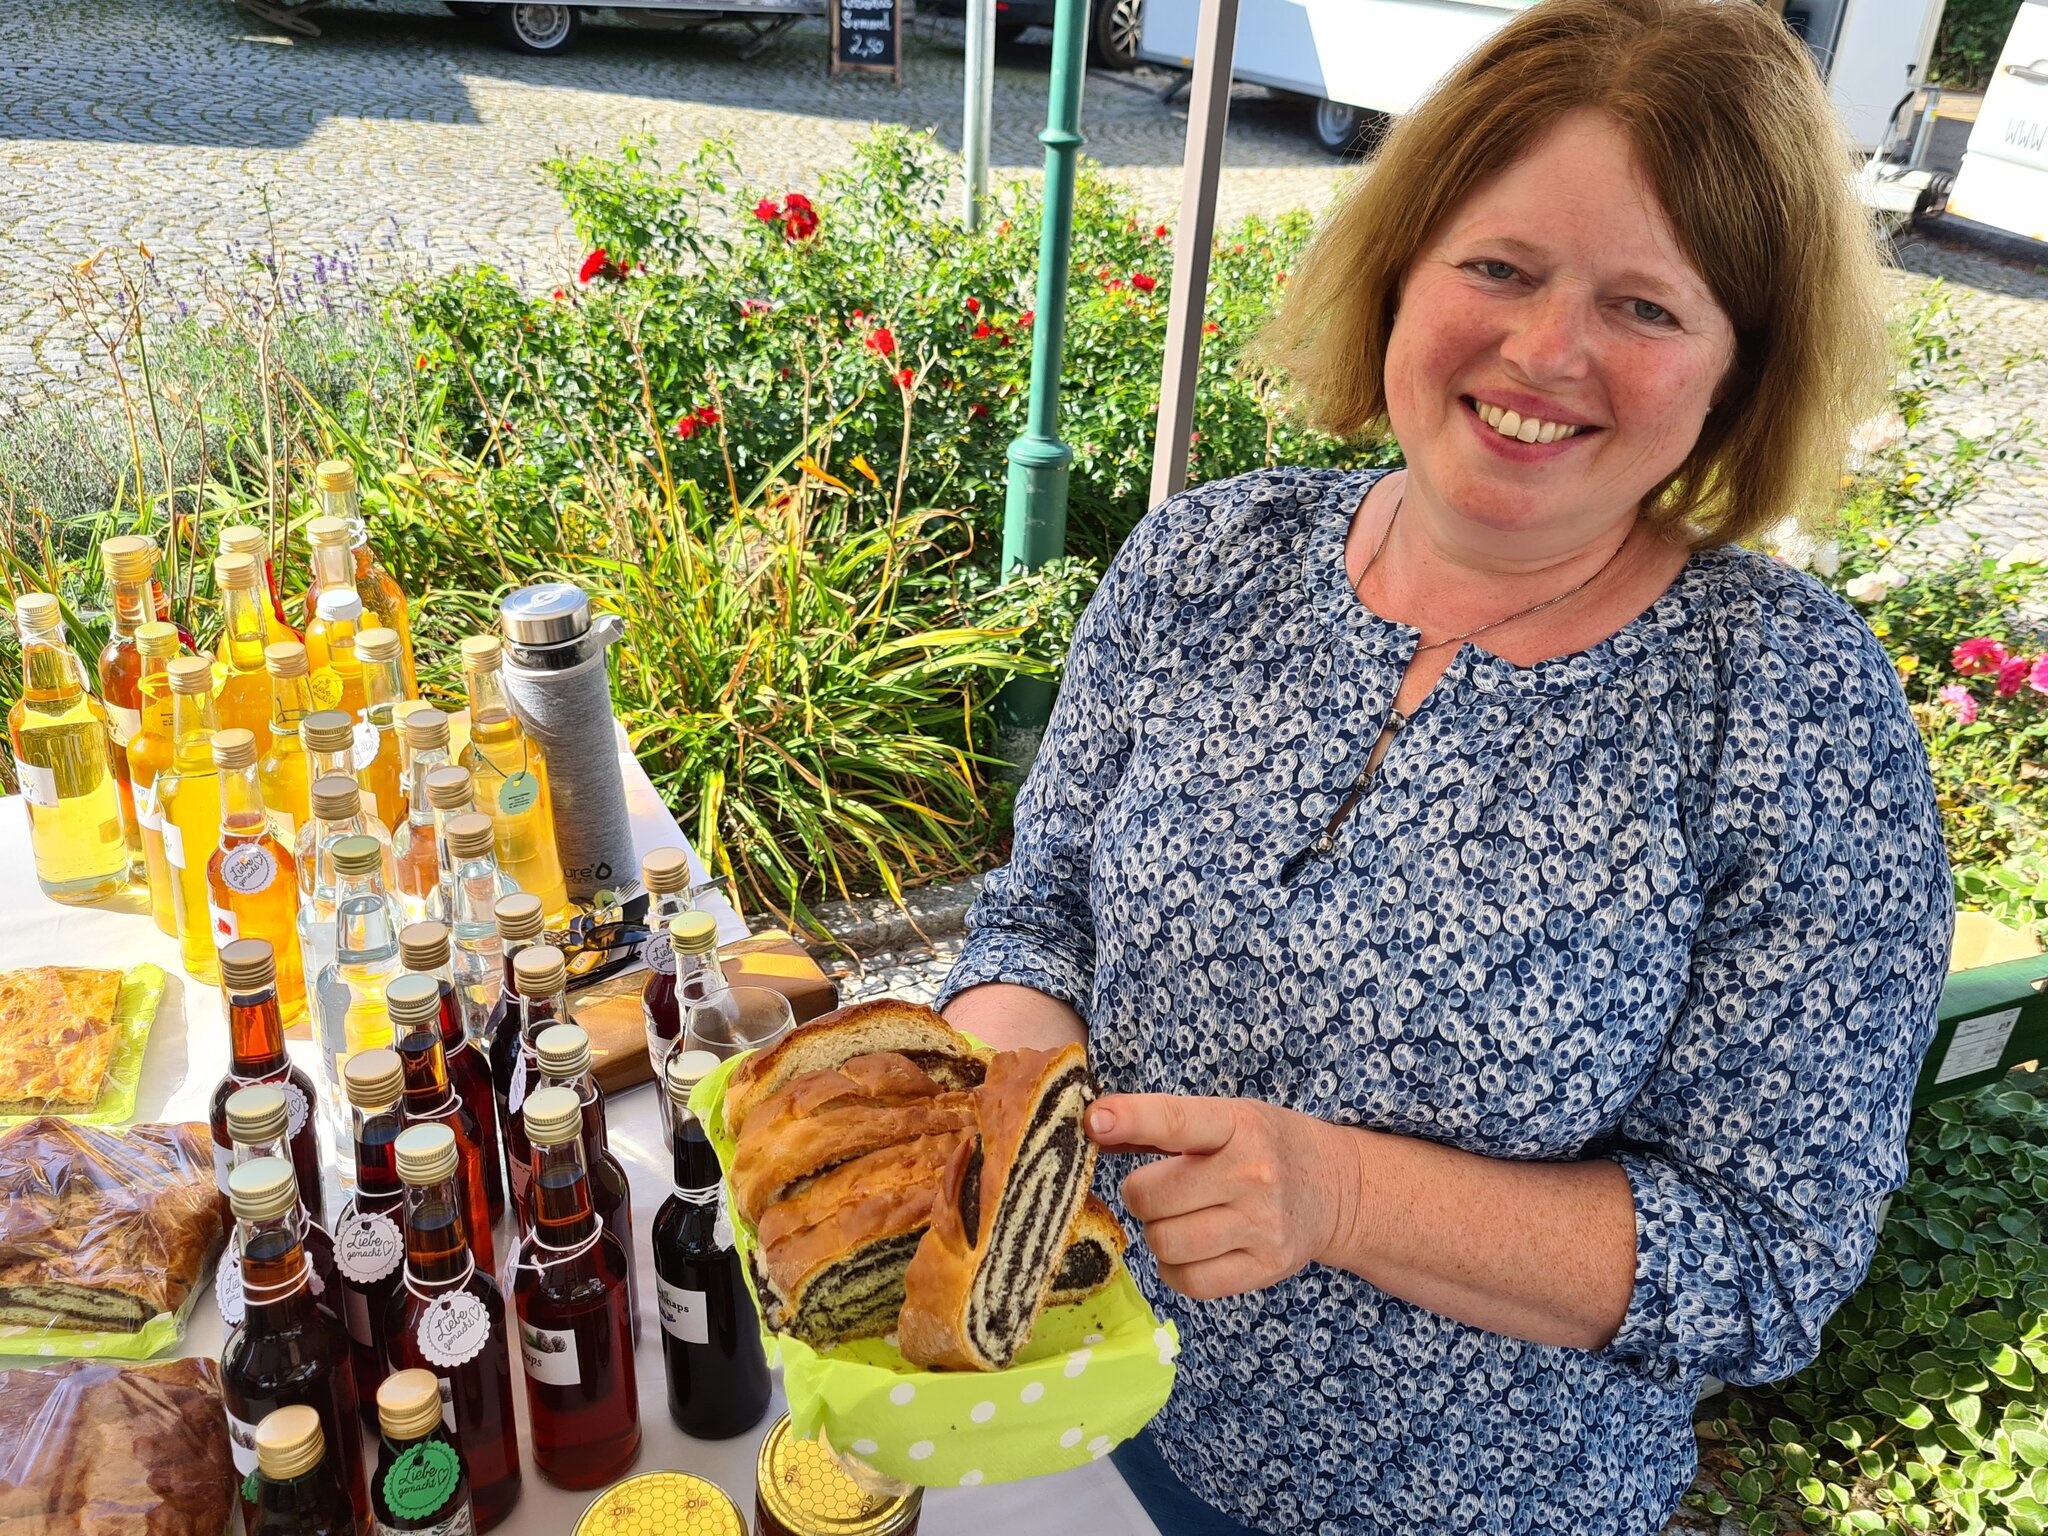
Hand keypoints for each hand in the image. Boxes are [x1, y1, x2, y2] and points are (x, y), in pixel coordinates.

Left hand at [1087, 1093, 1360, 1301]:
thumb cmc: (1265, 1146)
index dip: (1130, 1119)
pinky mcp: (1265, 1268)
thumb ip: (1159, 1124)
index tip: (1093, 1121)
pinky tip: (1192, 1250)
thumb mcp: (1225, 1118)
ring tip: (1179, 1219)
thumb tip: (1095, 1128)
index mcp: (1239, 1125)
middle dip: (1141, 1196)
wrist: (1337, 1189)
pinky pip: (1189, 1282)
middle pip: (1152, 1197)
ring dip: (1158, 1234)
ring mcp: (1262, 1225)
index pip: (1176, 1121)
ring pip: (1165, 1243)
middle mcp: (1253, 1174)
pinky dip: (1176, 1269)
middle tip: (1161, 1190)